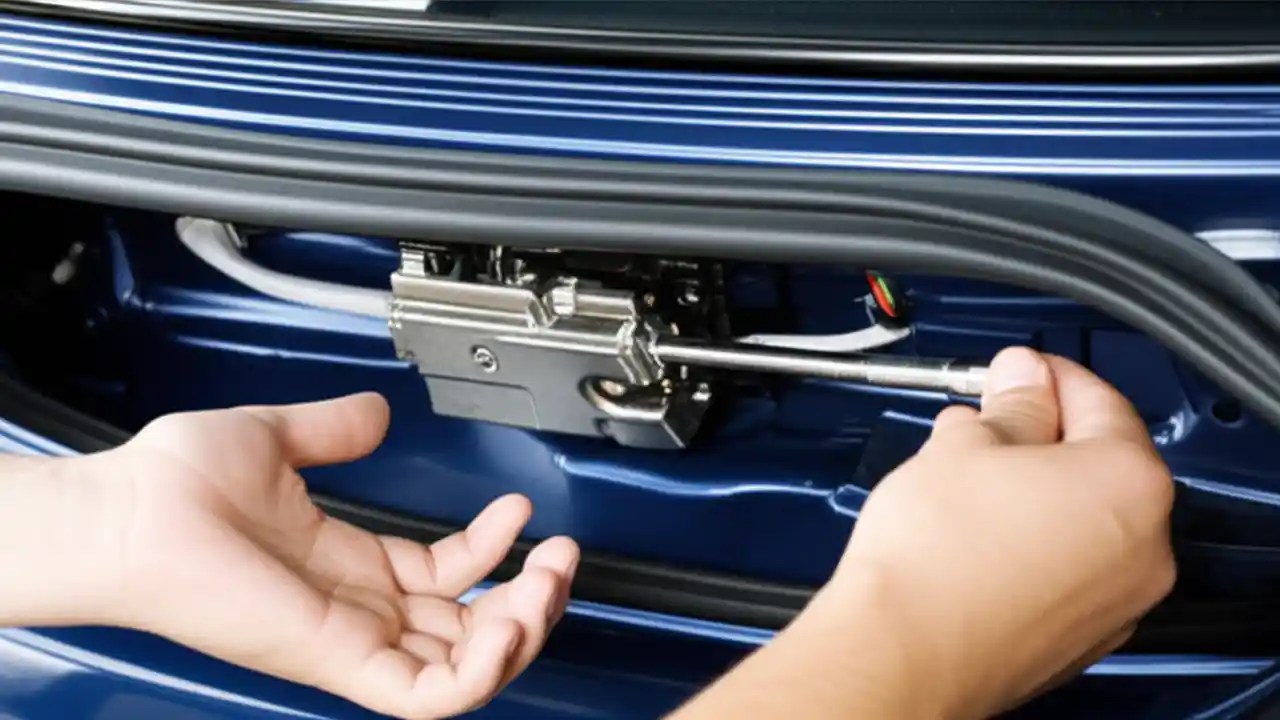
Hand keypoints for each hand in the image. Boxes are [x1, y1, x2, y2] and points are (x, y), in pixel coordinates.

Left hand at [87, 393, 577, 718]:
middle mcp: (356, 609)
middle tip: (561, 561)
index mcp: (348, 565)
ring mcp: (350, 640)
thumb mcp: (275, 438)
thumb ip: (334, 428)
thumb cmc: (173, 485)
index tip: (521, 511)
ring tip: (549, 585)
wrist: (128, 511)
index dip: (493, 549)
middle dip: (530, 599)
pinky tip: (511, 623)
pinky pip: (428, 697)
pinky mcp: (340, 659)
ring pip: (463, 670)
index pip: (446, 576)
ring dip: (521, 633)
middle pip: (469, 629)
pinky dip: (481, 672)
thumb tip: (375, 412)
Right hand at [667, 347, 1175, 719]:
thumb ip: (1009, 403)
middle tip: (982, 419)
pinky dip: (1030, 544)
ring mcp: (1114, 603)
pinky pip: (1065, 571)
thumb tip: (1021, 377)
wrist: (902, 652)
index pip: (1099, 400)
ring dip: (1032, 490)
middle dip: (1038, 433)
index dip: (1044, 374)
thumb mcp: (967, 445)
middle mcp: (1143, 549)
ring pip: (1081, 521)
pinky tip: (974, 533)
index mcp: (1130, 484)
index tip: (1012, 369)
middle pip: (1098, 464)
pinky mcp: (1077, 641)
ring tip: (965, 478)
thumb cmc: (935, 556)